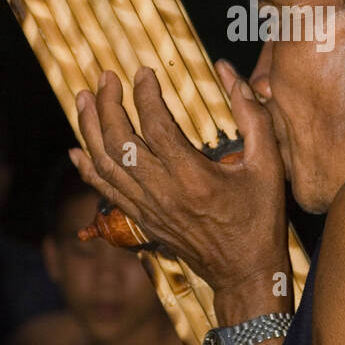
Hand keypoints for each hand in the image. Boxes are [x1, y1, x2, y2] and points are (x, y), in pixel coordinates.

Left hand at [69, 61, 288, 293]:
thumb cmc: (259, 218)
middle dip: (107, 104)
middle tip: (106, 77)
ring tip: (84, 98)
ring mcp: (147, 208)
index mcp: (192, 177)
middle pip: (119, 141)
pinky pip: (104, 190)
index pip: (155, 126)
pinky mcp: (141, 219)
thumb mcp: (268, 165)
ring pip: (104, 164)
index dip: (145, 94)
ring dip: (89, 128)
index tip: (143, 71)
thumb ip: (253, 115)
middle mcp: (162, 192)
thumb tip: (228, 72)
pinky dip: (87, 168)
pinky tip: (75, 149)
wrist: (244, 272)